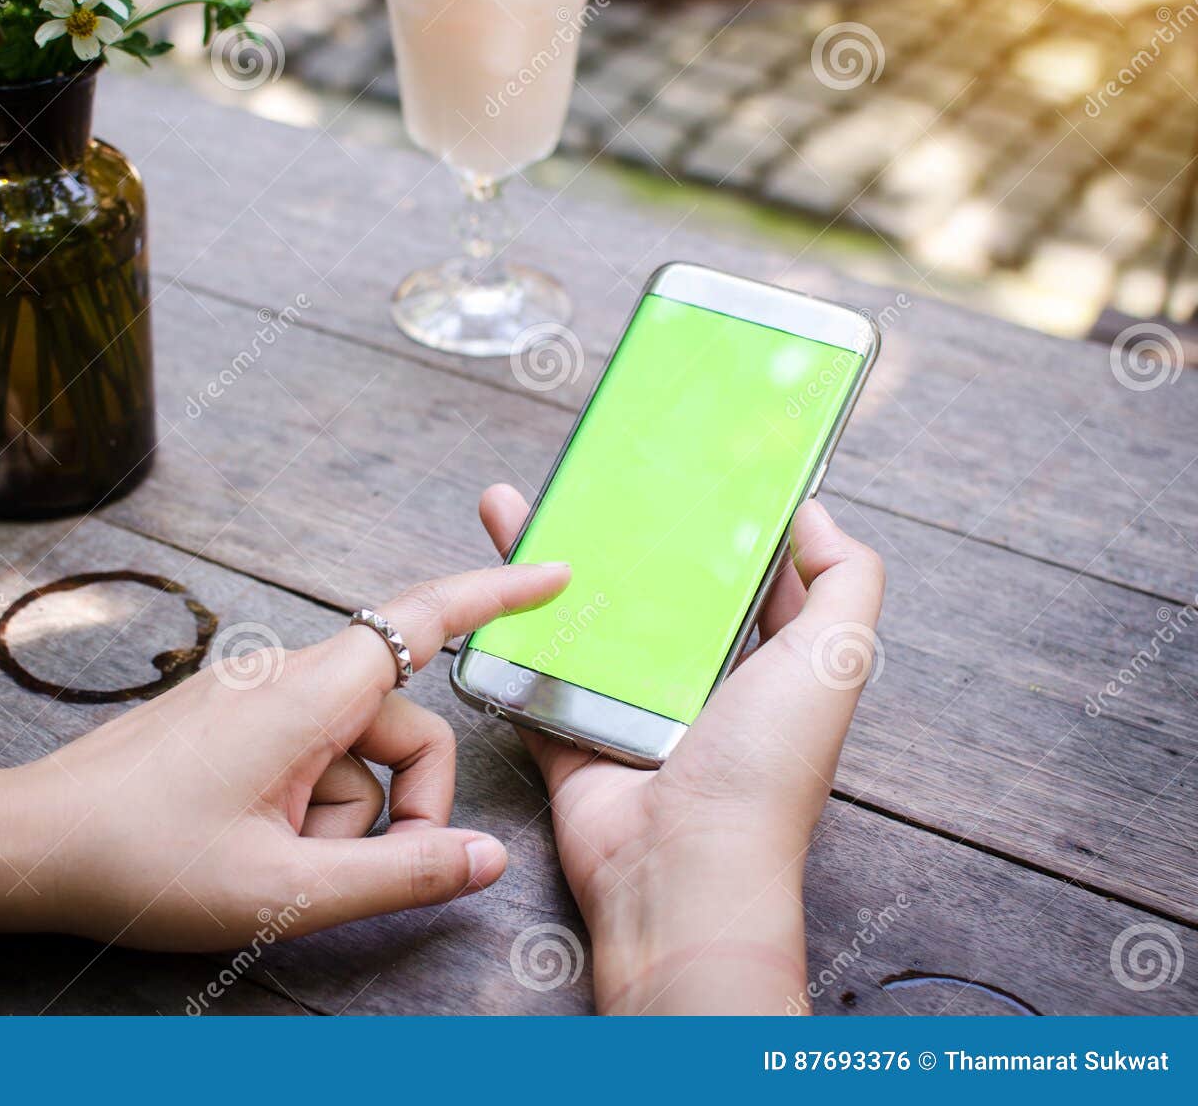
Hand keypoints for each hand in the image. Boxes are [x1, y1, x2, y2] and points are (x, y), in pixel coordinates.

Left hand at [0, 559, 571, 970]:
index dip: (498, 594)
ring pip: (354, 751)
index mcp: (309, 696)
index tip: (554, 574)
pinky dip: (310, 808)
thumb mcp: (283, 888)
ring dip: (346, 816)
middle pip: (401, 722)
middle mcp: (287, 681)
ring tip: (276, 865)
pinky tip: (253, 848)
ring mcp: (255, 703)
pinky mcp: (232, 727)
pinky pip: (308, 758)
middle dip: (405, 800)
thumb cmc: (141, 862)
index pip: (426, 620)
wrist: (26, 845)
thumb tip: (483, 860)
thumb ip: (397, 874)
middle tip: (360, 870)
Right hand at [478, 484, 884, 1014]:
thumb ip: (846, 578)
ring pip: (587, 616)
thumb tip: (812, 511)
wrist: (676, 871)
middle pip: (656, 588)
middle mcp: (696, 683)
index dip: (722, 523)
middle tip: (591, 472)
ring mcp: (628, 706)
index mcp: (764, 665)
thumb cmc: (763, 772)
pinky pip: (533, 666)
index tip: (691, 463)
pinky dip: (508, 626)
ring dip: (552, 561)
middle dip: (623, 530)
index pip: (745, 577)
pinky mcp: (568, 729)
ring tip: (521, 502)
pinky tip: (488, 575)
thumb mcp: (834, 660)